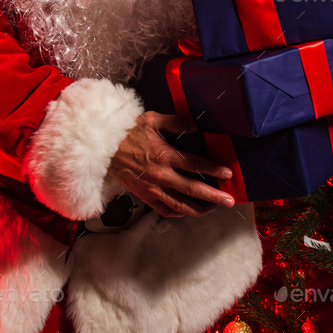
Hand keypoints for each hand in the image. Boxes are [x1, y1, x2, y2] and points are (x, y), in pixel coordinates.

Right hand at [107, 112, 235, 217]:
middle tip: (229, 201)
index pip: (195, 165)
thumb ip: (175, 123)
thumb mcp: (151, 119)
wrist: (102, 149)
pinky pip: (164, 209)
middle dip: (213, 196)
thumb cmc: (127, 131)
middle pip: (192, 189)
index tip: (228, 174)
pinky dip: (178, 213)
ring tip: (213, 208)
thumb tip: (195, 129)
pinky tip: (188, 211)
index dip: (213, 169)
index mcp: (163, 155)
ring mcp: (151, 189)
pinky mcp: (143, 196)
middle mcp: (160, 175)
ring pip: (180, 205)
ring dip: (199, 208)